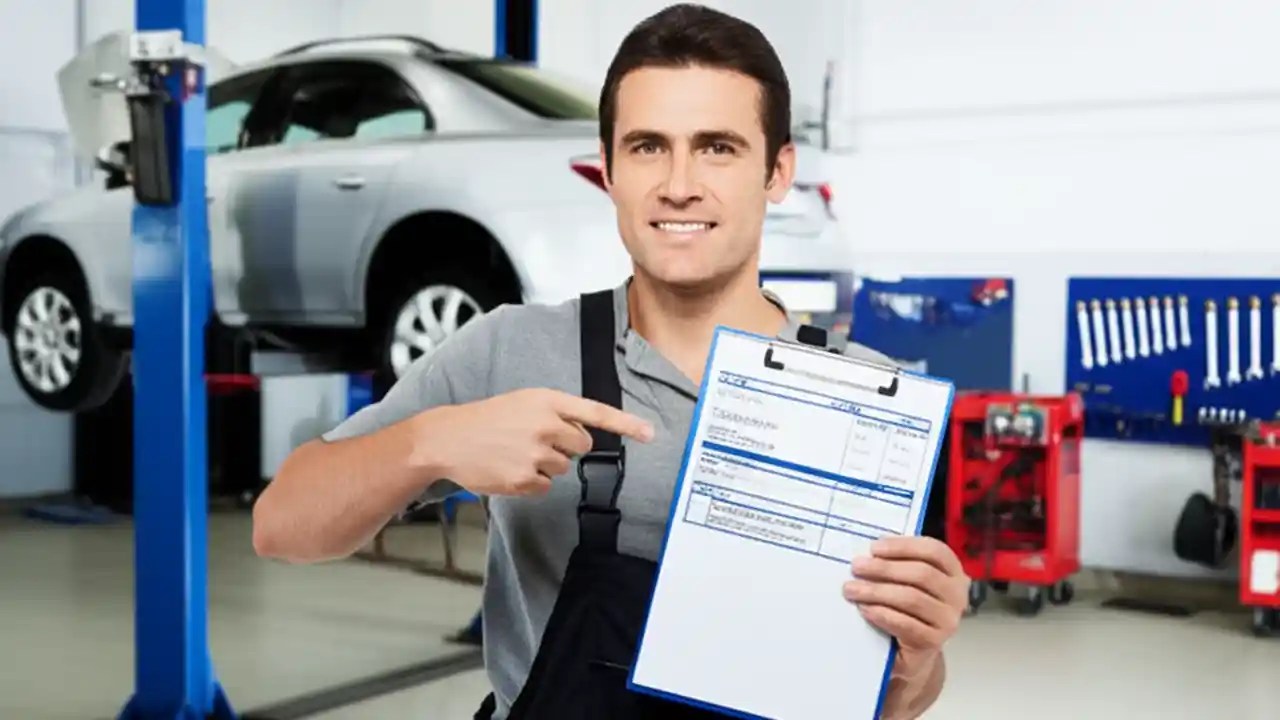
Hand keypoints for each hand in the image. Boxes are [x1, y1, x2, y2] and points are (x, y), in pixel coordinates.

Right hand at [416, 388, 654, 496]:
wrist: (448, 439)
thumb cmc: (488, 419)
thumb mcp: (523, 403)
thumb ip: (555, 414)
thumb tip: (582, 436)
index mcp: (546, 401)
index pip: (596, 412)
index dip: (626, 424)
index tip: (650, 433)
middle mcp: (545, 425)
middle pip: (581, 444)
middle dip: (565, 445)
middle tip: (534, 440)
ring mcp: (536, 454)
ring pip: (562, 467)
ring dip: (545, 464)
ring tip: (515, 453)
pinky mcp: (525, 479)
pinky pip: (546, 486)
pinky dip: (532, 482)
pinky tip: (510, 469)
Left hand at [843, 536, 968, 670]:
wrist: (911, 650)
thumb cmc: (905, 608)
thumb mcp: (905, 581)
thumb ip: (895, 564)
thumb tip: (869, 554)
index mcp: (953, 572)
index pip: (934, 551)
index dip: (904, 546)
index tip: (874, 548)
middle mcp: (957, 595)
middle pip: (922, 574)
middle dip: (884, 568)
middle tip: (856, 567)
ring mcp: (947, 620)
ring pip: (912, 599)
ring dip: (877, 591)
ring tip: (852, 589)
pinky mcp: (934, 642)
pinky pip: (906, 624)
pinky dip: (882, 614)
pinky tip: (865, 609)